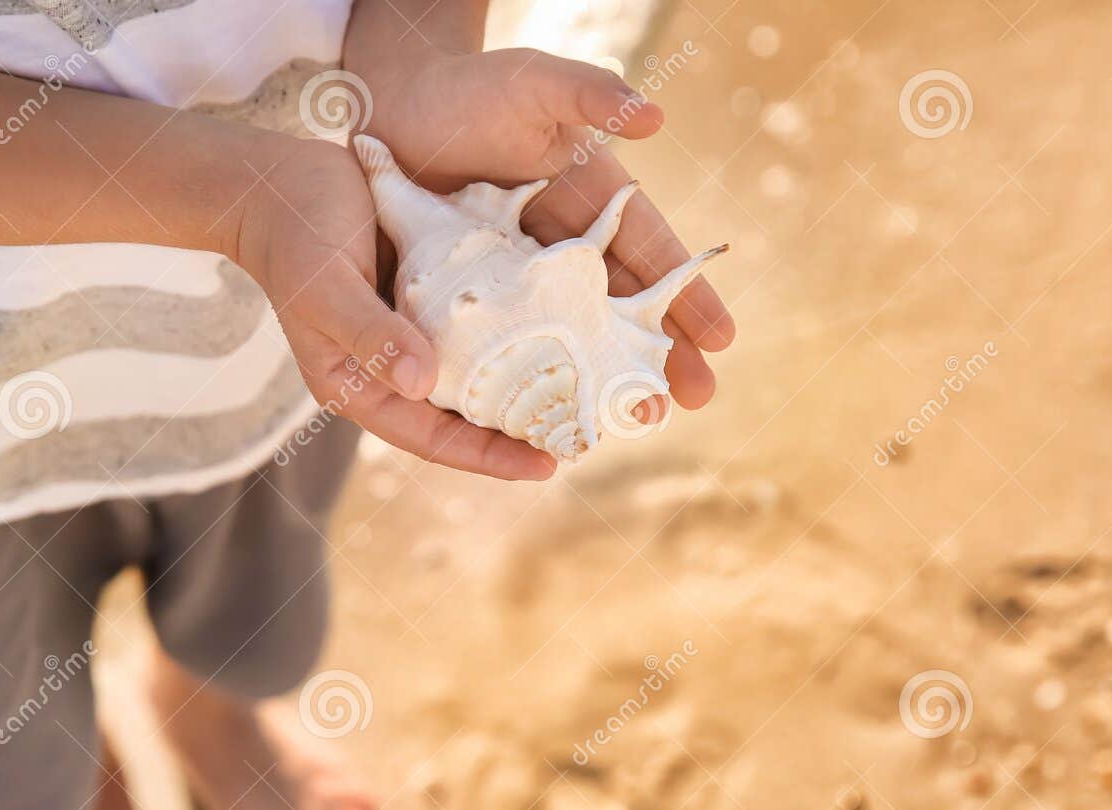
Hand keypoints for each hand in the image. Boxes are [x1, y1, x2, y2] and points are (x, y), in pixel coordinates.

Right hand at [233, 135, 553, 480]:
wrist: (278, 180)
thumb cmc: (295, 238)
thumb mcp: (326, 289)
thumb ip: (370, 335)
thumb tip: (422, 384)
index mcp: (360, 388)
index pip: (434, 439)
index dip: (490, 456)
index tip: (547, 466)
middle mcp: (392, 372)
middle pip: (463, 418)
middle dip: (517, 433)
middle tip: (582, 437)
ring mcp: (413, 336)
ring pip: (476, 376)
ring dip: (524, 386)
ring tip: (582, 395)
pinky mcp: (428, 300)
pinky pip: (478, 329)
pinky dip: (514, 335)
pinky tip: (560, 333)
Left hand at [359, 47, 735, 411]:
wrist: (388, 109)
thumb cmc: (469, 90)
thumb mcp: (533, 84)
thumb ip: (589, 94)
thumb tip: (654, 117)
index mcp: (592, 200)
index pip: (648, 252)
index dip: (686, 294)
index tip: (723, 340)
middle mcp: (563, 246)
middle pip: (619, 307)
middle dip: (656, 354)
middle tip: (694, 400)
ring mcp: (520, 277)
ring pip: (571, 337)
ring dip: (602, 379)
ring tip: (633, 422)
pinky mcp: (473, 299)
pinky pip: (509, 342)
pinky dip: (532, 378)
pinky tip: (550, 416)